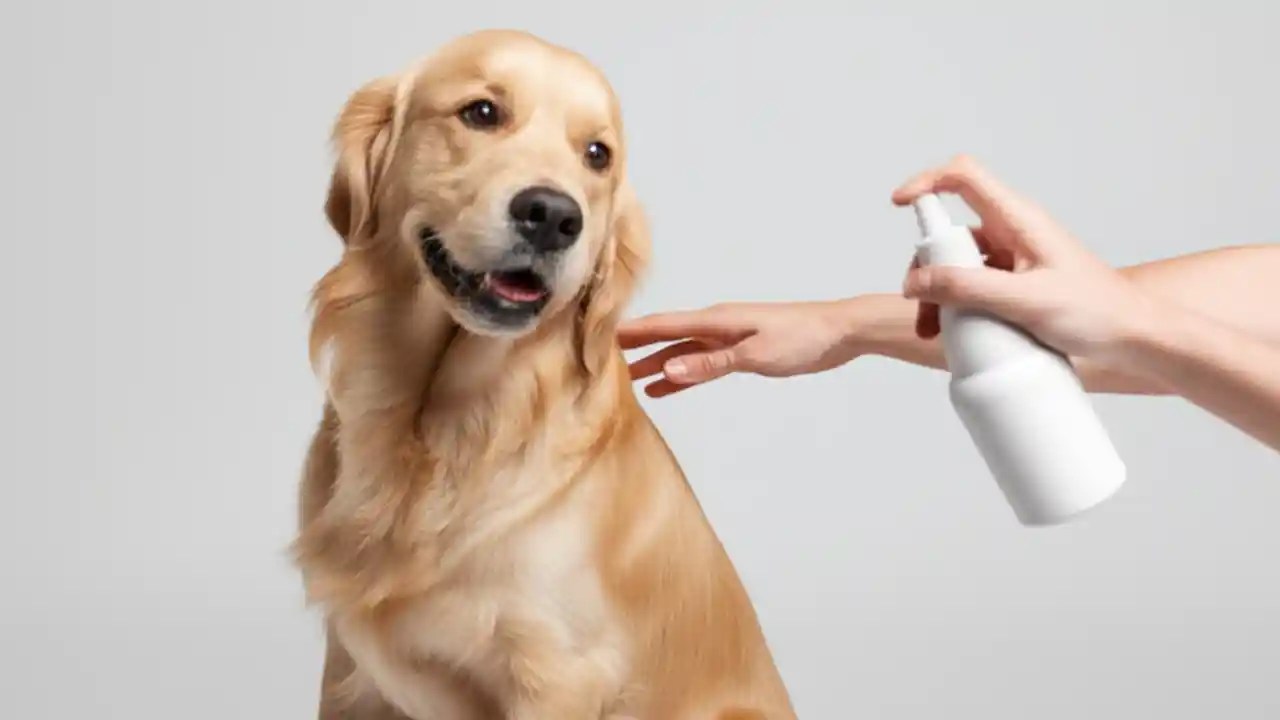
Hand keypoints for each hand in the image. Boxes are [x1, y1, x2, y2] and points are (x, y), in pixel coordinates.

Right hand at [619, 301, 859, 396]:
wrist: (839, 332)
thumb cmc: (802, 338)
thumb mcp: (756, 354)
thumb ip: (711, 363)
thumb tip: (668, 368)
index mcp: (717, 320)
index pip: (664, 325)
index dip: (632, 331)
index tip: (600, 337)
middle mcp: (716, 325)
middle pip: (666, 336)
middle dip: (635, 346)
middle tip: (601, 358)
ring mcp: (727, 338)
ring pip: (681, 350)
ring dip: (655, 362)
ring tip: (627, 380)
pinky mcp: (740, 351)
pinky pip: (701, 362)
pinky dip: (681, 373)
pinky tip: (666, 386)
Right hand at [896, 155, 1160, 360]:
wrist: (1135, 338)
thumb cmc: (1096, 313)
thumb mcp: (1023, 302)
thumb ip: (967, 289)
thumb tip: (917, 281)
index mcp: (1019, 220)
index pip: (964, 177)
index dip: (927, 182)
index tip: (900, 204)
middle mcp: (1014, 232)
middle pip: (951, 232)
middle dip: (927, 267)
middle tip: (924, 309)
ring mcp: (1016, 258)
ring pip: (960, 264)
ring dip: (941, 294)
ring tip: (938, 333)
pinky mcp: (1018, 283)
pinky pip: (976, 285)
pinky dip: (961, 306)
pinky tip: (963, 334)